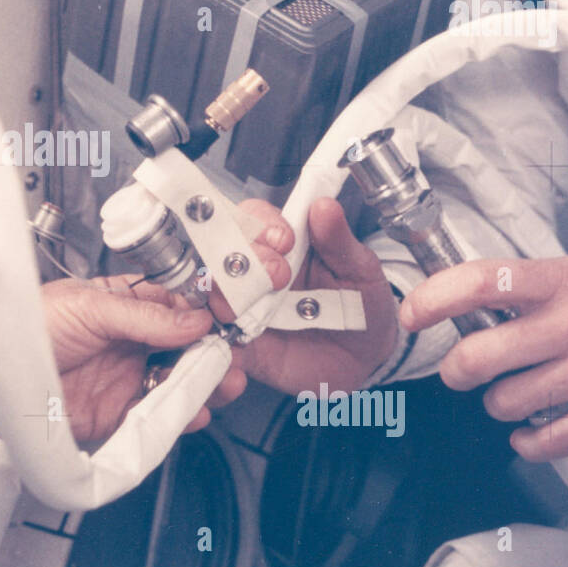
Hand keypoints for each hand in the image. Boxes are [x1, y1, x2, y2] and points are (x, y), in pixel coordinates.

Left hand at [0, 276, 247, 443]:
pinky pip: (159, 417)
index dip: (207, 313)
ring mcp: (128, 377)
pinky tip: (195, 410)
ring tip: (222, 384)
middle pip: (188, 347)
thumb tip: (194, 317)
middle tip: (230, 358)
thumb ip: (144, 315)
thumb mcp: (89, 307)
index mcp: (125, 304)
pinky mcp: (119, 413)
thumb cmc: (28, 328)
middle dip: (214, 353)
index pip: (179, 306)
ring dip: (206, 384)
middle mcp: (131, 341)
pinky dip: (182, 417)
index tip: (230, 319)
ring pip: (181, 382)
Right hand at [228, 197, 399, 394]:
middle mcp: (249, 273)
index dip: (258, 225)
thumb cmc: (361, 303)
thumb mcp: (360, 270)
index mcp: (277, 244)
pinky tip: (235, 359)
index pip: (249, 219)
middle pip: (215, 255)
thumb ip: (339, 241)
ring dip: (212, 304)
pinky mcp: (237, 349)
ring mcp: (238, 310)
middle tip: (269, 280)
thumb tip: (325, 207)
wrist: (365, 358)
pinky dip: (215, 353)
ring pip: (203, 299)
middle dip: (231, 264)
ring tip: (235, 314)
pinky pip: (211, 349)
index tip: (283, 240)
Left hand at [400, 254, 567, 461]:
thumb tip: (453, 302)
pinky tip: (533, 429)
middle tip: (461, 370)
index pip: (482, 282)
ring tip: (515, 393)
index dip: (434, 299)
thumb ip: (524, 288)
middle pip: (481, 355)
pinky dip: (528, 442)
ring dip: (497, 404)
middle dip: (456, 369)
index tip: (412, 313)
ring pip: (507, 402)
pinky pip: (547, 441)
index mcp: (564, 281)